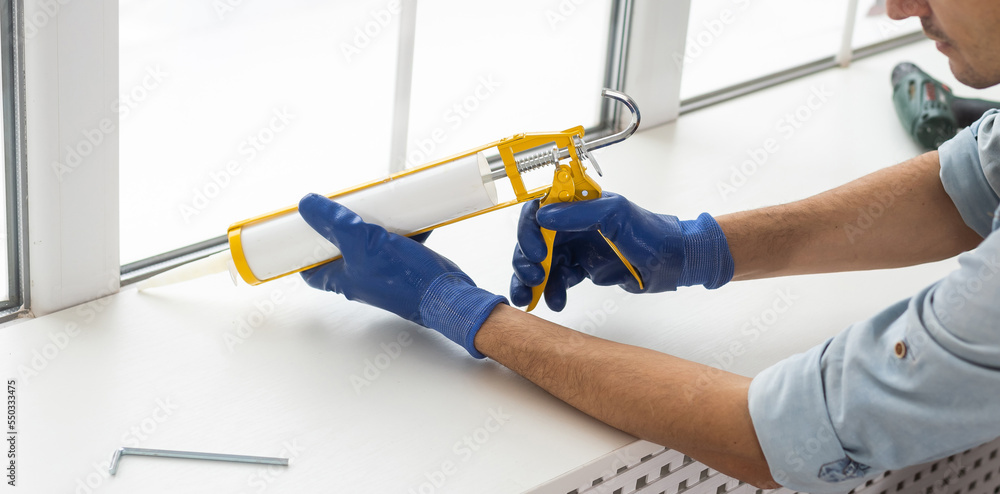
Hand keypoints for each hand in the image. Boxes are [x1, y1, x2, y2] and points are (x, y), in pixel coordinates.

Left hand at [298, 193, 506, 357]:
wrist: (447, 294)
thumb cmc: (406, 280)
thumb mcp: (363, 242)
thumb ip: (335, 223)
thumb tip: (308, 206)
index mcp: (343, 279)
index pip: (310, 271)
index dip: (302, 253)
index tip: (299, 233)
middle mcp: (361, 278)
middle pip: (339, 252)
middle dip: (341, 229)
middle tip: (342, 210)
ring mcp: (383, 273)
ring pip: (368, 245)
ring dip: (372, 226)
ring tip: (374, 207)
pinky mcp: (404, 267)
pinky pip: (395, 243)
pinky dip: (399, 229)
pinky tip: (406, 216)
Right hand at [510, 192, 733, 310]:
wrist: (674, 262)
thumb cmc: (652, 234)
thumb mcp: (616, 216)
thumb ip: (579, 213)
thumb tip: (544, 215)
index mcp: (579, 205)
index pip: (539, 210)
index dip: (530, 230)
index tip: (537, 251)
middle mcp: (574, 225)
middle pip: (534, 239)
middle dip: (526, 259)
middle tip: (534, 276)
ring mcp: (578, 248)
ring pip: (542, 263)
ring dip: (532, 280)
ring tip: (532, 295)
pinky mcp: (584, 269)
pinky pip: (557, 280)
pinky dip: (551, 292)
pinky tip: (555, 302)